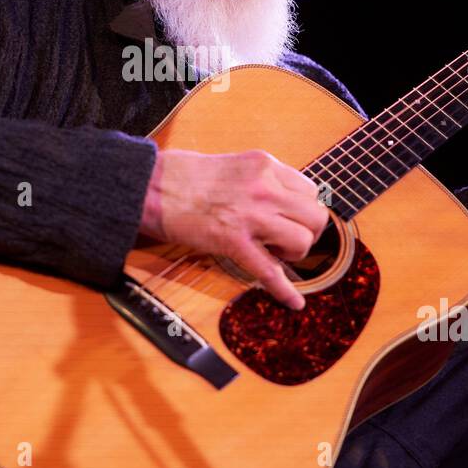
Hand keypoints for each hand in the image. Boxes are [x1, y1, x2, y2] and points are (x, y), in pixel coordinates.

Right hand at [138, 148, 328, 309]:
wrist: (153, 187)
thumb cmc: (184, 175)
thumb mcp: (235, 164)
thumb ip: (262, 180)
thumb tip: (283, 202)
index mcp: (264, 165)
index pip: (309, 190)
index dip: (302, 209)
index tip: (290, 218)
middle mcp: (264, 187)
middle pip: (314, 215)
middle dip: (307, 231)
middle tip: (287, 238)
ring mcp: (251, 215)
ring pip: (302, 240)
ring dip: (293, 252)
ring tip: (275, 252)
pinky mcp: (234, 241)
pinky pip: (270, 271)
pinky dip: (285, 290)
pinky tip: (294, 302)